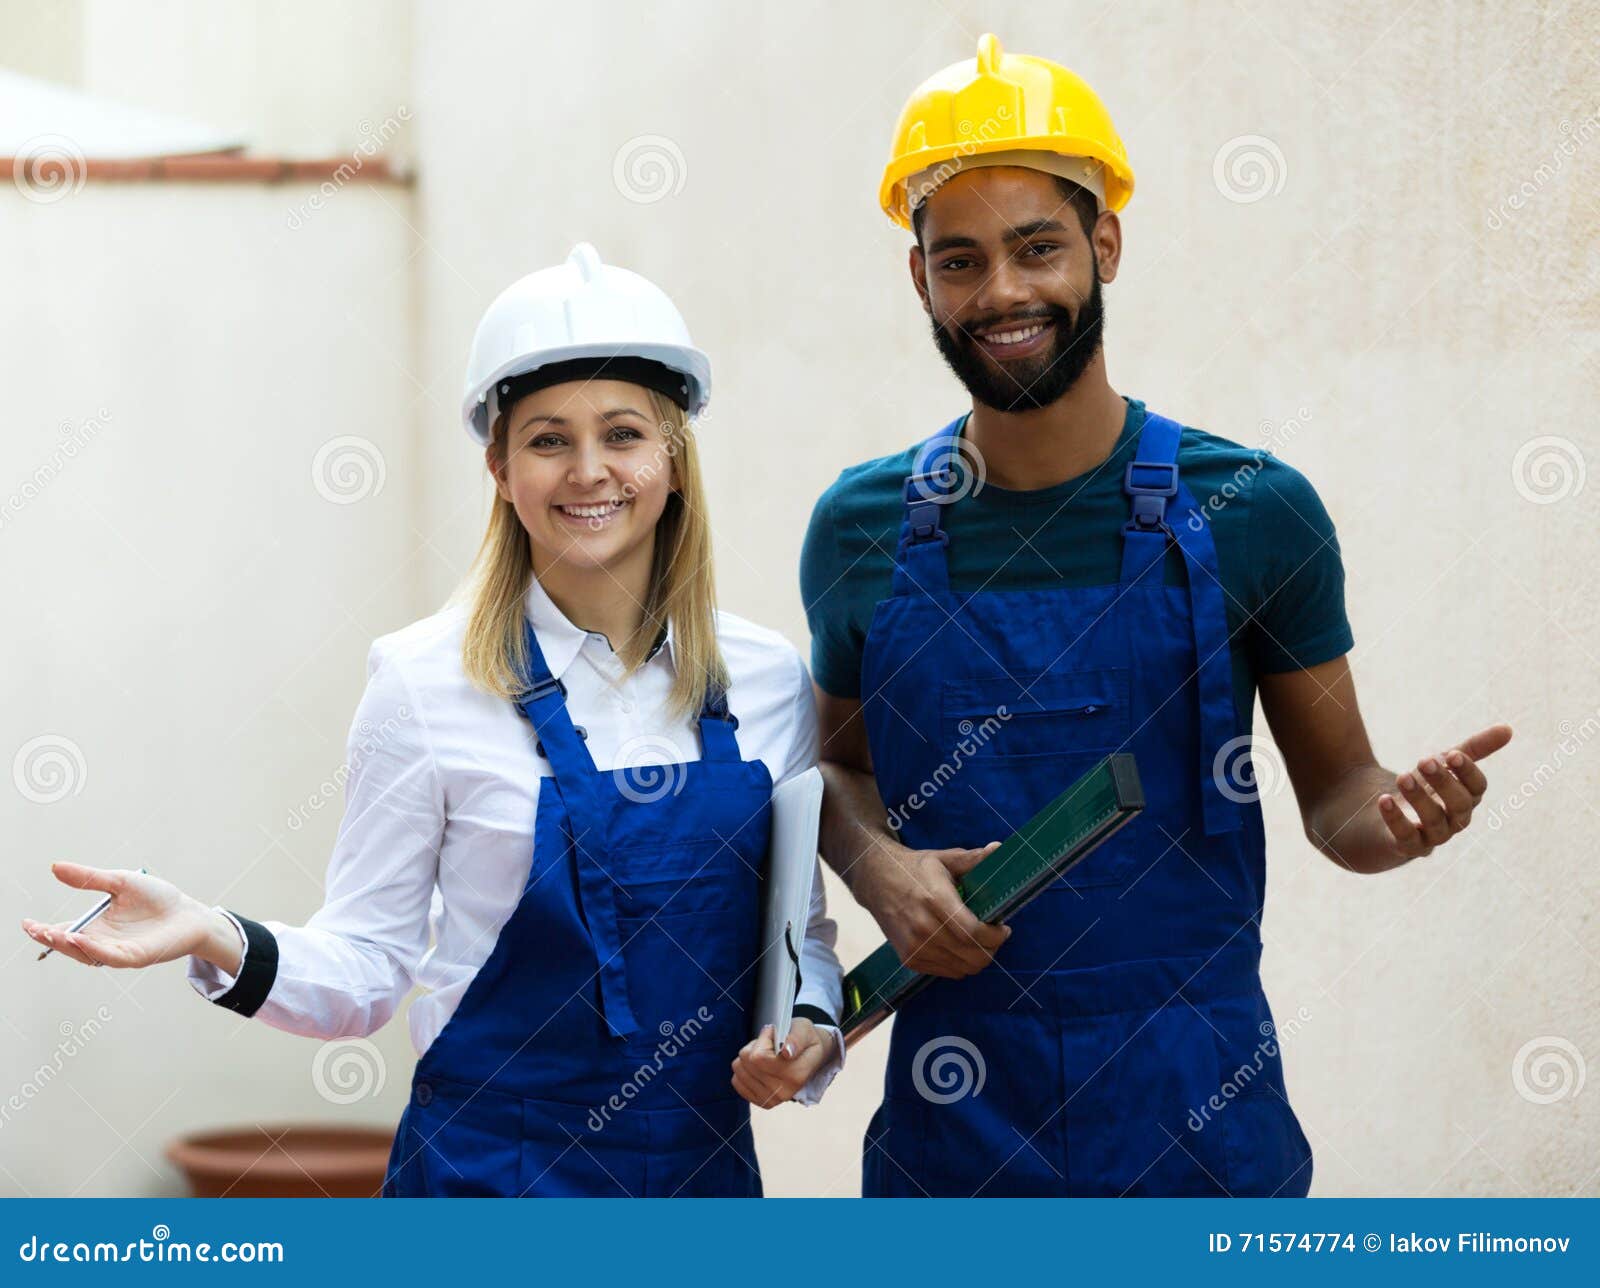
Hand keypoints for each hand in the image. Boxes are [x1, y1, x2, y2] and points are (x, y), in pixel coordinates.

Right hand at [21, 862, 230, 969]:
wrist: (189, 911)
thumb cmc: (157, 898)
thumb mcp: (119, 882)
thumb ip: (89, 878)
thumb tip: (55, 867)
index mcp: (97, 926)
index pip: (64, 931)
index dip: (44, 930)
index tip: (27, 923)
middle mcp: (103, 942)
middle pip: (70, 945)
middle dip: (52, 939)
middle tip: (37, 930)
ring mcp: (118, 952)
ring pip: (86, 954)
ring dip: (69, 945)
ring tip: (55, 934)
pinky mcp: (136, 957)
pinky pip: (110, 956)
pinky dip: (94, 949)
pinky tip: (82, 939)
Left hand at [731, 1021, 836, 1108]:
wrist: (811, 1058)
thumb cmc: (806, 1040)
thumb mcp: (805, 1029)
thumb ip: (796, 1038)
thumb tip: (786, 1051)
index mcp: (796, 1074)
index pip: (759, 1057)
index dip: (763, 1039)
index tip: (773, 1033)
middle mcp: (784, 1092)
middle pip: (747, 1061)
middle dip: (755, 1045)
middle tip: (770, 1044)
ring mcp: (772, 1100)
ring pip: (740, 1069)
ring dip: (748, 1057)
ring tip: (765, 1054)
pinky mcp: (761, 1102)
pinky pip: (737, 1081)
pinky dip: (744, 1069)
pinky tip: (759, 1067)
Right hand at [856, 840, 1009, 977]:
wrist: (876, 881)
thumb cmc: (914, 869)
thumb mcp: (944, 859)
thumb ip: (974, 858)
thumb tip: (999, 848)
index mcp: (935, 900)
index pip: (973, 932)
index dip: (995, 936)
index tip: (1004, 928)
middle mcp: (923, 927)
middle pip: (972, 956)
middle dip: (992, 949)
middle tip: (994, 936)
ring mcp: (914, 946)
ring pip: (962, 968)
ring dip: (977, 958)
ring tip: (978, 941)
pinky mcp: (909, 959)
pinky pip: (947, 972)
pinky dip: (960, 963)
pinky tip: (959, 946)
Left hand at [1376, 724, 1511, 859]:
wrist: (1381, 818)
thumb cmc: (1421, 788)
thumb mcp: (1442, 765)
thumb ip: (1473, 748)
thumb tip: (1509, 729)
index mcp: (1466, 799)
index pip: (1478, 788)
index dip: (1468, 772)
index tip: (1451, 754)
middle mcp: (1454, 821)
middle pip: (1460, 805)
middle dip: (1444, 782)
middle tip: (1423, 760)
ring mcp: (1431, 836)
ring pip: (1434, 821)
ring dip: (1419, 798)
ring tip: (1402, 777)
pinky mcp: (1406, 847)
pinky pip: (1406, 837)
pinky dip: (1396, 819)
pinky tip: (1384, 800)